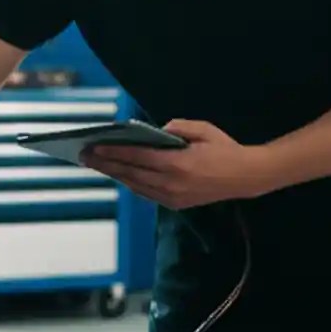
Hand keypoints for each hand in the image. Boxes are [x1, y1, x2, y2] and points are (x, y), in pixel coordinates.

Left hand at [80, 119, 275, 208]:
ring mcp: (173, 197)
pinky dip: (131, 183)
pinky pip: (146, 194)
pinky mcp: (176, 204)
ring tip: (97, 164)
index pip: (136, 158)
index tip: (93, 147)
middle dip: (106, 164)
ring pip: (136, 186)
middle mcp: (171, 183)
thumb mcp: (202, 129)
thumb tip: (154, 132)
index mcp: (177, 164)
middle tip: (84, 156)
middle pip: (130, 173)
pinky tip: (121, 175)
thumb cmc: (224, 149)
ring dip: (115, 175)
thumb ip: (177, 127)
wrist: (246, 177)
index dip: (112, 153)